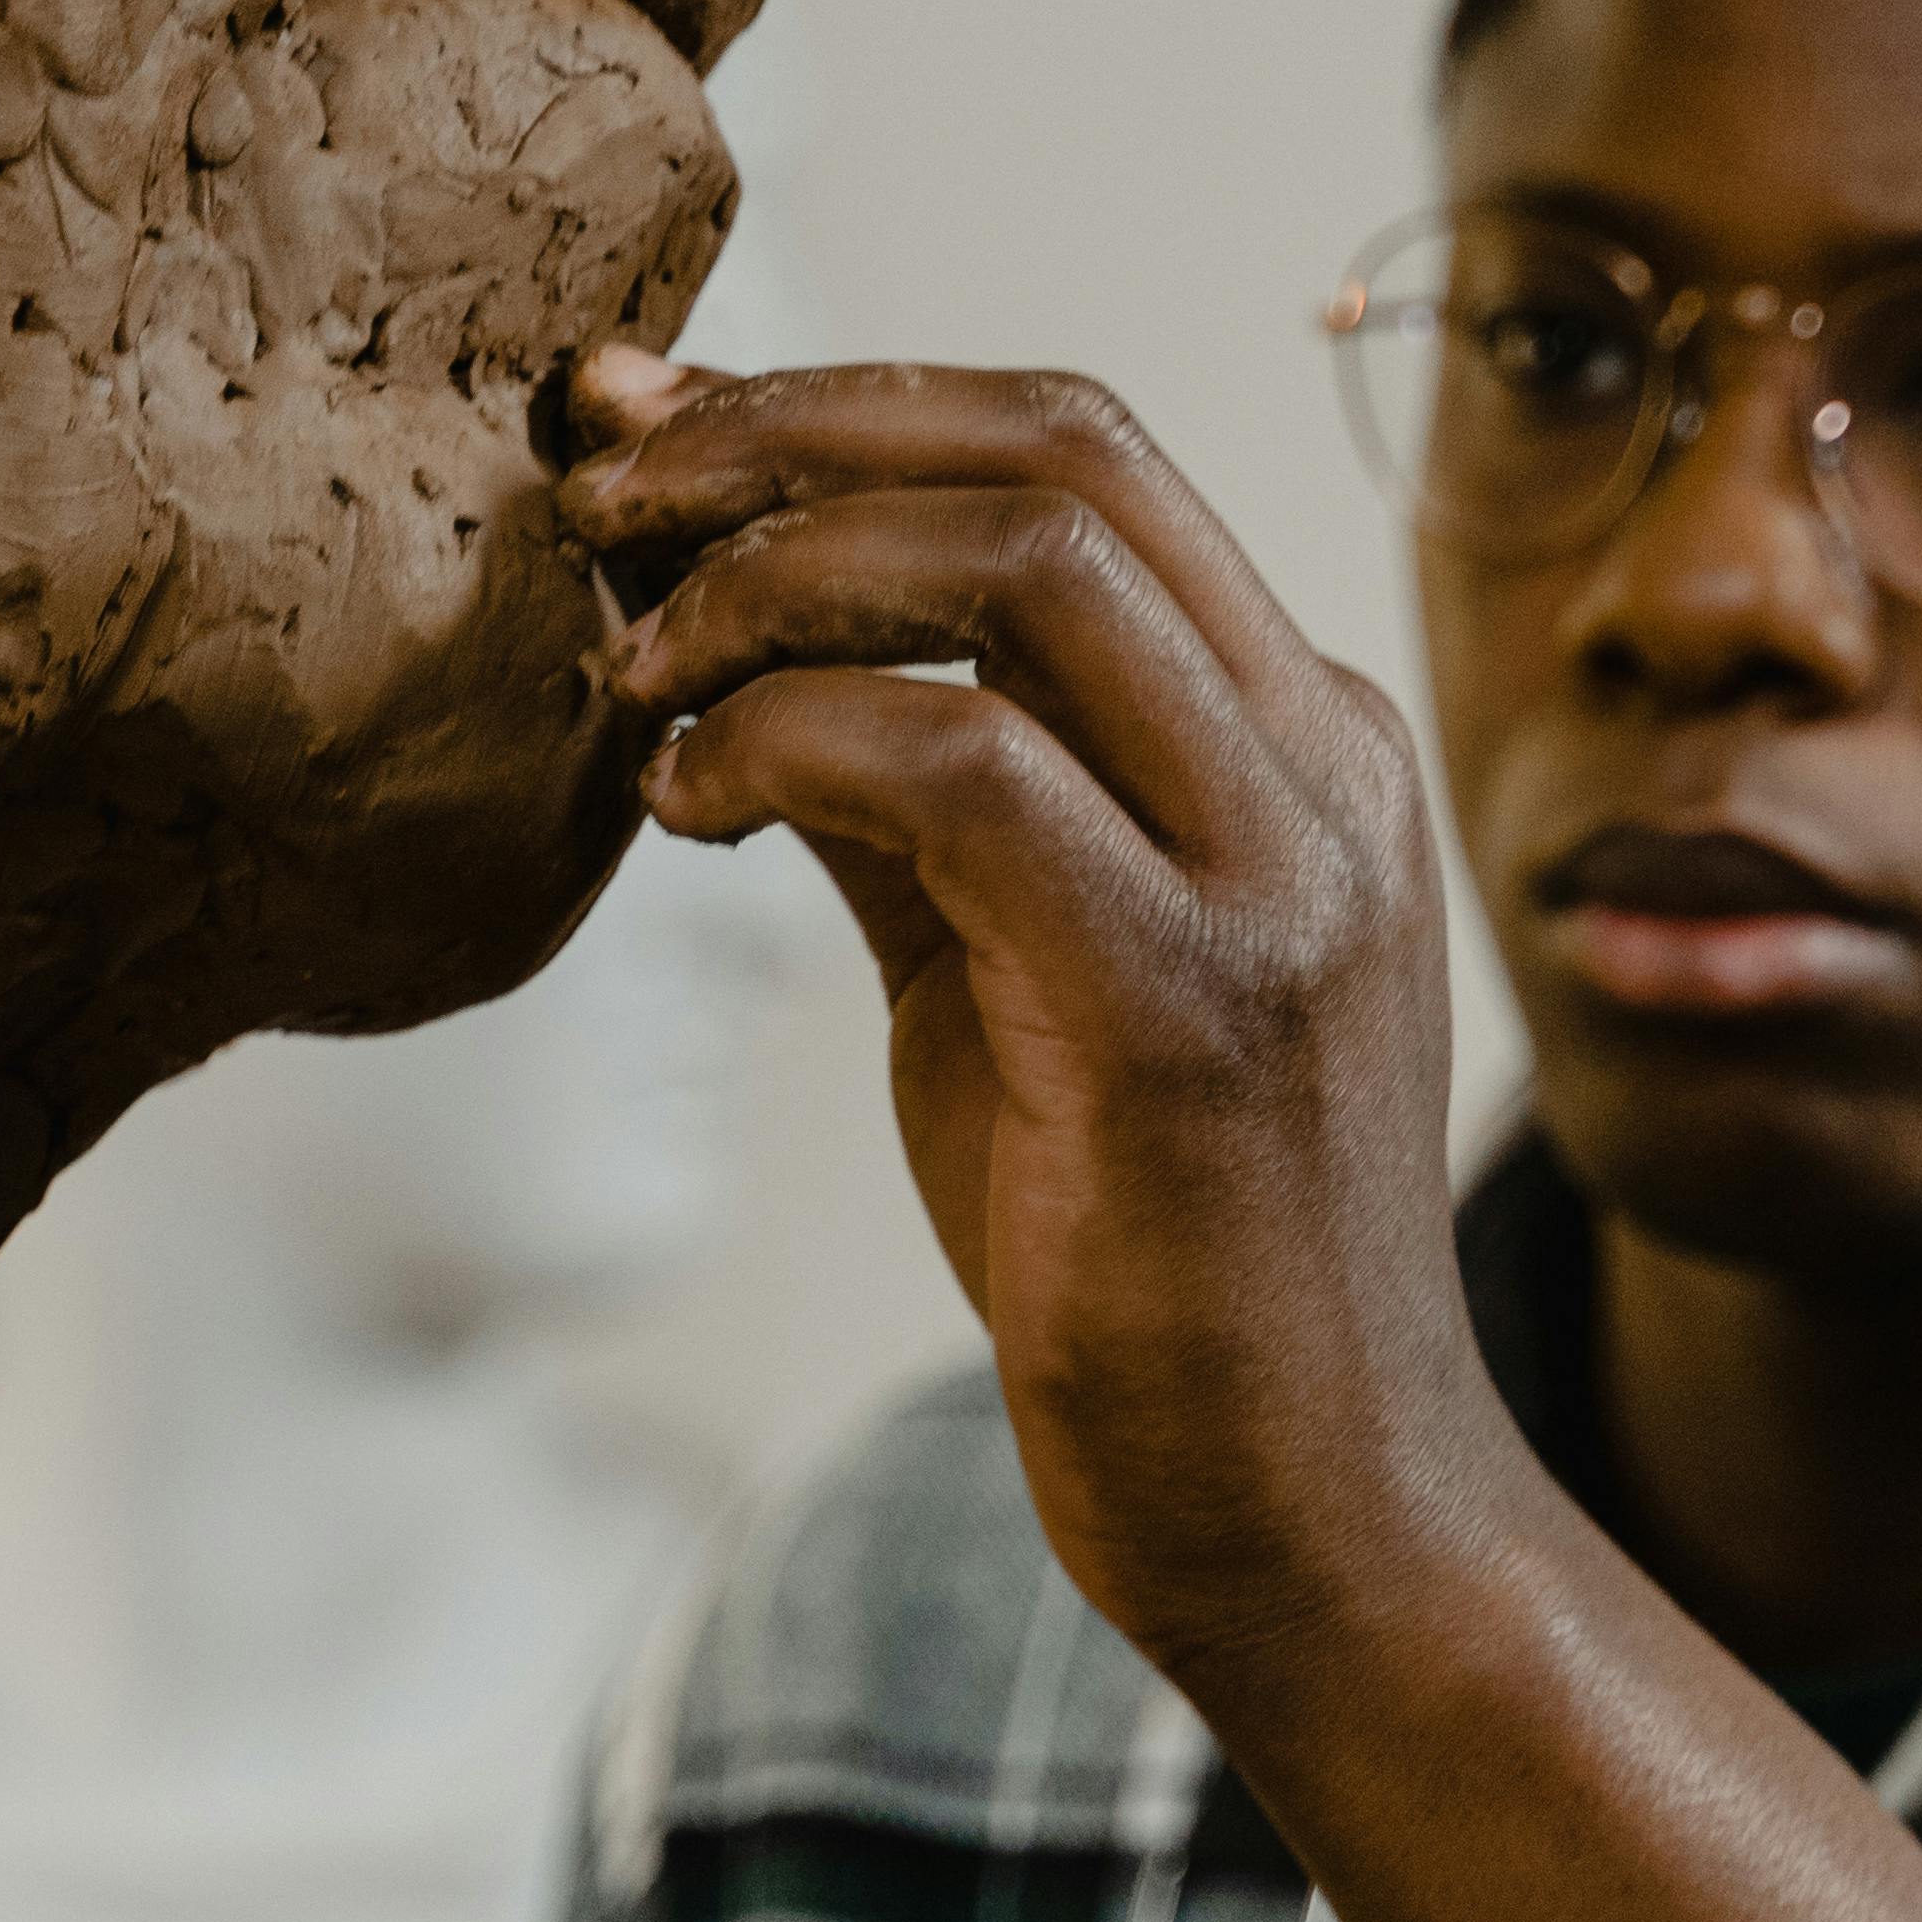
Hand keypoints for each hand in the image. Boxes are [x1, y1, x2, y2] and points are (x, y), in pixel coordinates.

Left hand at [560, 347, 1510, 1681]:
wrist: (1316, 1519)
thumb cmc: (1157, 1262)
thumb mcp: (1019, 969)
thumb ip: (905, 785)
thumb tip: (703, 616)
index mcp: (1306, 736)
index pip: (1083, 453)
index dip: (844, 401)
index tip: (649, 432)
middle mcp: (1322, 771)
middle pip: (1059, 451)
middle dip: (790, 433)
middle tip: (600, 498)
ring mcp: (1283, 881)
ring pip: (1027, 563)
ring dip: (775, 573)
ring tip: (633, 671)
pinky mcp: (1190, 1010)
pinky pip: (961, 769)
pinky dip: (787, 740)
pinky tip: (688, 808)